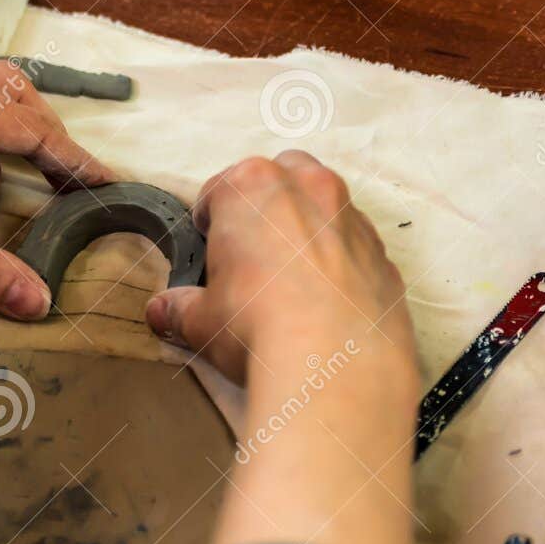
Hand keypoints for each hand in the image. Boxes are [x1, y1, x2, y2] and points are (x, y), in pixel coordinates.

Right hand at [145, 151, 414, 387]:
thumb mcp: (201, 321)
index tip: (208, 249)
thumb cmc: (260, 325)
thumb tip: (163, 312)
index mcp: (252, 186)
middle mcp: (307, 187)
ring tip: (290, 281)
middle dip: (263, 208)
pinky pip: (354, 247)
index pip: (218, 189)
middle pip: (278, 179)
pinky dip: (339, 263)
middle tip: (250, 256)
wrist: (336, 364)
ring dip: (306, 230)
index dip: (208, 223)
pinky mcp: (381, 253)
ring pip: (323, 207)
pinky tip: (324, 303)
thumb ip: (180, 309)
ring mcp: (351, 217)